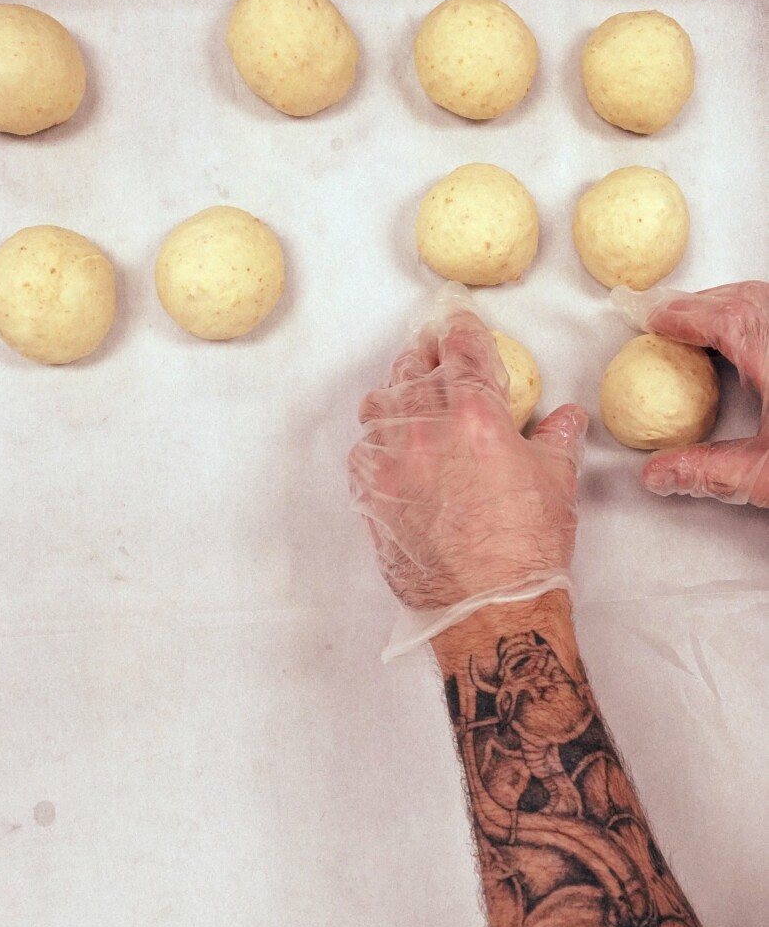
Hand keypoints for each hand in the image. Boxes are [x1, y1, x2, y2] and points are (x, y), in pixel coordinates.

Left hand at [348, 309, 587, 612]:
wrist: (487, 608)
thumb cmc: (527, 549)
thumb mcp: (557, 482)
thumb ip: (558, 437)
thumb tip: (565, 417)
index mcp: (477, 416)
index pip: (462, 349)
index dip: (459, 327)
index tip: (455, 319)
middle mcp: (426, 430)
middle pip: (414, 368)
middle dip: (424, 354)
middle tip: (431, 352)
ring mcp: (391, 463)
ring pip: (379, 404)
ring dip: (395, 393)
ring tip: (408, 396)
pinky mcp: (370, 495)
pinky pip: (362, 450)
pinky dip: (376, 441)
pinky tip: (391, 448)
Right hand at [616, 280, 768, 506]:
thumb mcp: (765, 473)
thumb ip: (708, 471)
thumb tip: (659, 473)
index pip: (718, 318)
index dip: (677, 313)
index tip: (648, 316)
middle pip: (741, 297)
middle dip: (696, 303)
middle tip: (663, 314)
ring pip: (763, 299)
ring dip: (728, 305)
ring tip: (701, 324)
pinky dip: (755, 315)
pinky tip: (748, 343)